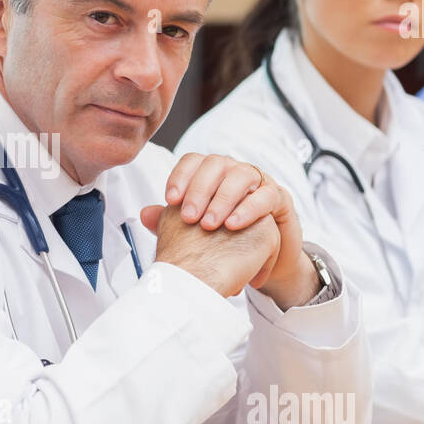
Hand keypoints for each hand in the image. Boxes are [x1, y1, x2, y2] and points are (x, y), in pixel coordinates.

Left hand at [149, 153, 318, 308]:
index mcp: (212, 175)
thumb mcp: (195, 234)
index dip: (180, 175)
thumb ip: (169, 223)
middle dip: (199, 189)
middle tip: (188, 217)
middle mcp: (234, 172)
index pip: (194, 161)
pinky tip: (233, 226)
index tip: (170, 199)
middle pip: (215, 164)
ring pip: (241, 175)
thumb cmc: (224, 242)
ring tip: (209, 225)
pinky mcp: (279, 198)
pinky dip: (248, 209)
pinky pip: (266, 195)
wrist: (260, 261)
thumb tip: (143, 214)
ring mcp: (258, 182)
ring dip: (223, 199)